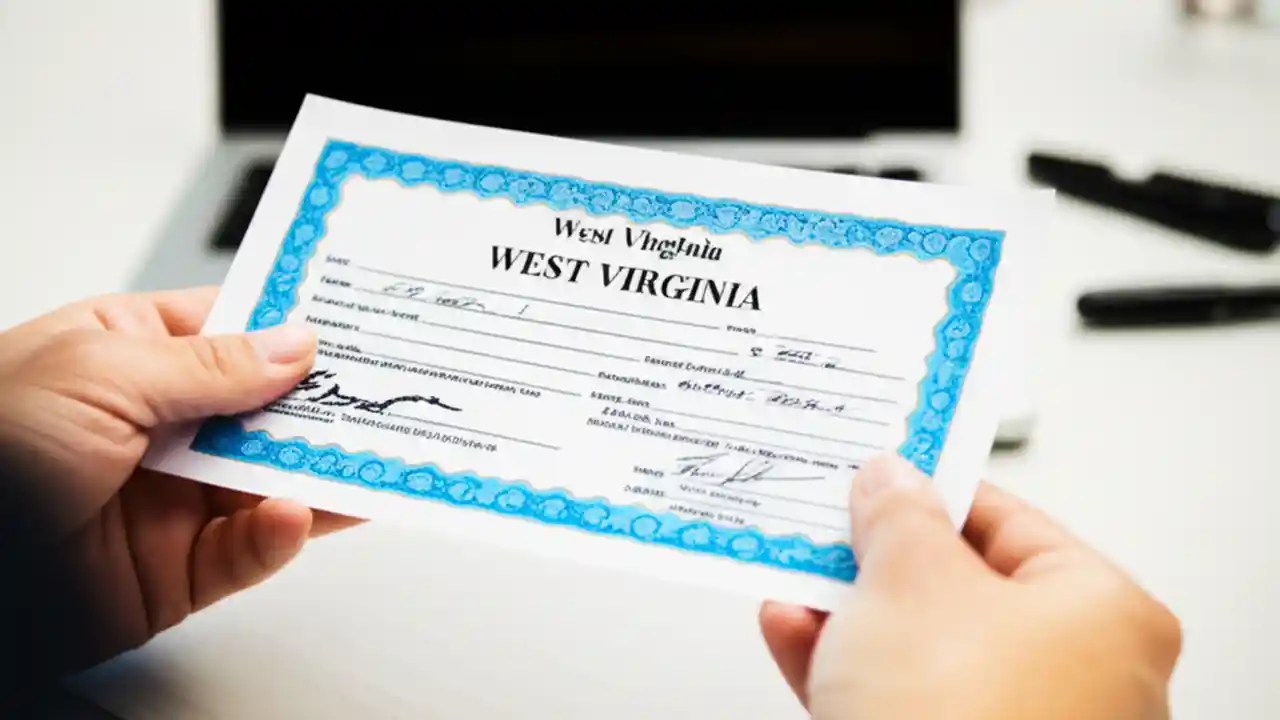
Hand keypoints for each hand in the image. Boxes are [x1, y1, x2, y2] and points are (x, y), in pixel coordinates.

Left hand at [0, 288, 358, 681]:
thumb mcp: (98, 374)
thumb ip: (209, 364)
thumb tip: (295, 344)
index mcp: (126, 353)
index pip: (232, 329)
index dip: (293, 325)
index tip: (358, 322)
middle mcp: (155, 422)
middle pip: (266, 408)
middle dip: (324, 404)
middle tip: (388, 394)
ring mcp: (170, 496)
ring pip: (270, 480)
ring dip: (320, 472)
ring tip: (368, 460)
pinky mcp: (176, 570)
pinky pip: (248, 550)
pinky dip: (278, 536)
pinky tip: (290, 516)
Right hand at [758, 455, 1180, 719]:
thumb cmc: (959, 718)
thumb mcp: (910, 581)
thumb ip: (896, 516)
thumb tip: (889, 482)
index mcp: (1108, 616)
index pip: (1010, 522)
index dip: (931, 489)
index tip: (879, 472)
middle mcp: (1083, 677)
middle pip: (961, 588)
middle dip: (879, 558)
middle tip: (830, 525)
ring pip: (924, 649)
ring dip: (851, 613)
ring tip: (796, 578)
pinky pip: (904, 700)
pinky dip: (852, 668)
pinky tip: (796, 636)